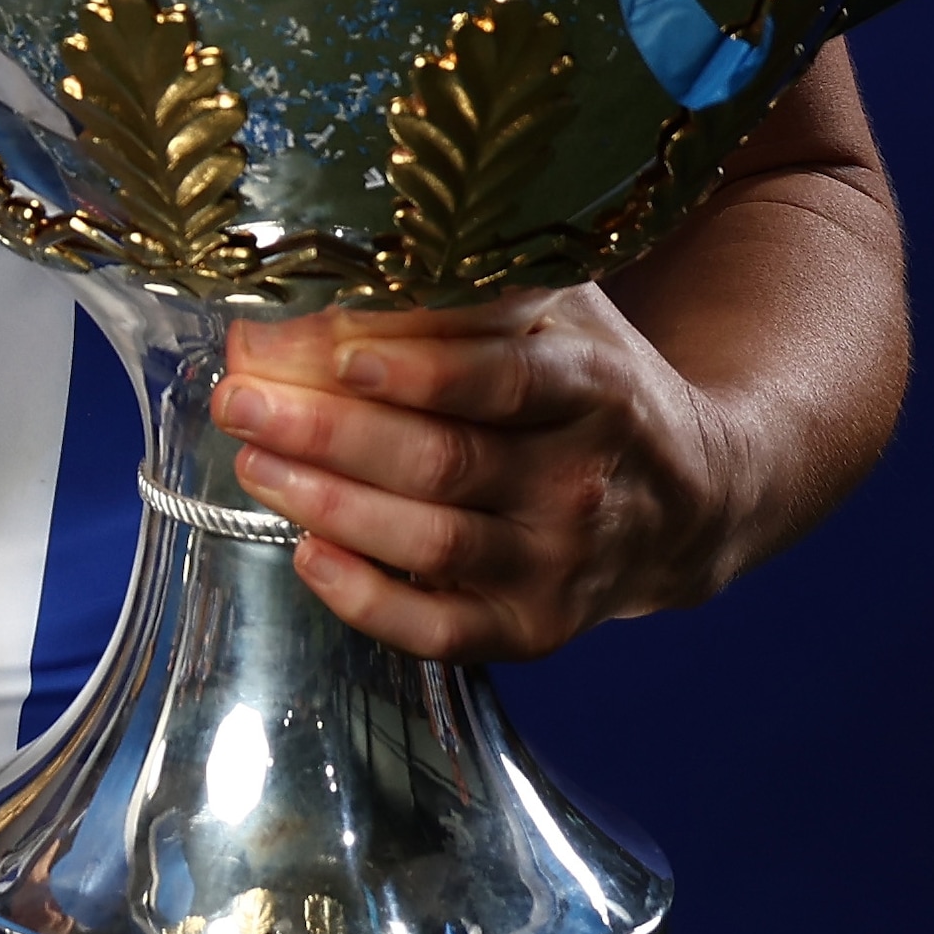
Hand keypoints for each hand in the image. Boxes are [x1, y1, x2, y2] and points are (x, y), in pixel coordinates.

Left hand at [206, 290, 740, 663]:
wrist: (691, 495)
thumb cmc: (591, 386)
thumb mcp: (553, 317)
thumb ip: (449, 302)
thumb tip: (302, 307)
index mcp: (594, 387)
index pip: (506, 381)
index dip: (423, 370)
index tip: (344, 355)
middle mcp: (582, 481)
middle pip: (445, 462)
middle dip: (328, 431)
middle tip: (241, 399)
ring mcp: (560, 563)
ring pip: (431, 544)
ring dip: (328, 504)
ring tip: (253, 459)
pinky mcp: (535, 628)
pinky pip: (440, 631)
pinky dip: (365, 600)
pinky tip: (305, 554)